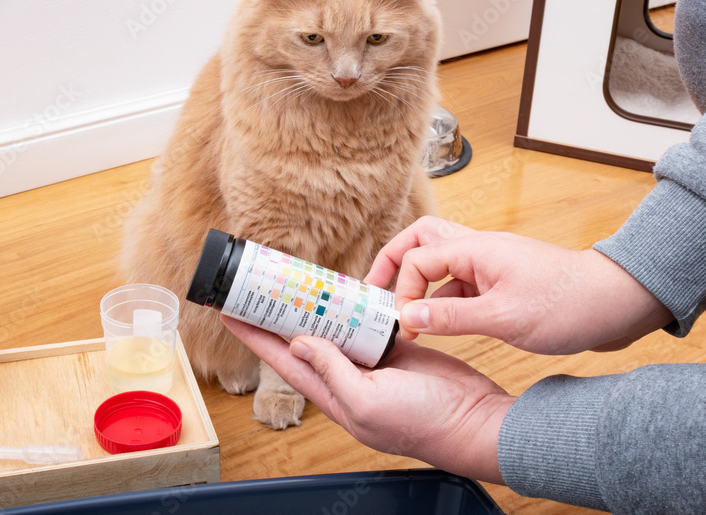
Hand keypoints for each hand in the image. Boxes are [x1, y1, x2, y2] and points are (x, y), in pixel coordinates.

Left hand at [222, 315, 513, 483]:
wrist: (475, 420)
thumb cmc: (425, 423)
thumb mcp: (370, 402)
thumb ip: (332, 373)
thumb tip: (298, 343)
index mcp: (334, 396)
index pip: (283, 361)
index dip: (255, 337)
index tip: (230, 313)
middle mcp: (346, 379)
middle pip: (303, 341)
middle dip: (279, 317)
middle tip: (259, 288)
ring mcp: (370, 364)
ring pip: (333, 330)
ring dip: (313, 308)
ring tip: (293, 282)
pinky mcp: (394, 349)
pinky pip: (364, 325)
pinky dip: (351, 308)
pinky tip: (341, 290)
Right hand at [365, 216, 674, 353]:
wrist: (618, 304)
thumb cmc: (569, 305)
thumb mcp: (503, 319)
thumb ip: (450, 318)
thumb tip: (407, 320)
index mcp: (476, 249)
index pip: (417, 257)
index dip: (403, 290)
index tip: (404, 324)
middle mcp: (480, 249)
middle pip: (421, 240)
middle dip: (395, 262)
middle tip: (379, 290)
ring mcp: (491, 264)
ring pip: (440, 262)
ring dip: (420, 283)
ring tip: (406, 314)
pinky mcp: (503, 282)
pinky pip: (460, 283)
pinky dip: (443, 300)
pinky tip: (441, 325)